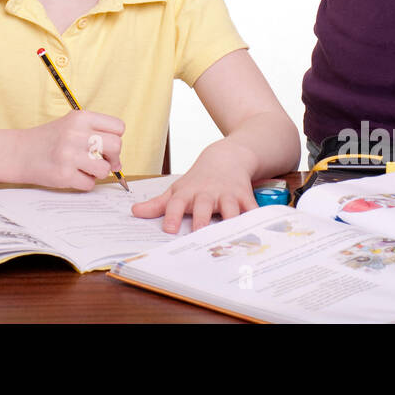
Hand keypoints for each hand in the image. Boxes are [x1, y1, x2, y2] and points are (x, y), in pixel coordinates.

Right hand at [17, 111, 123, 191]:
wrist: (19, 152)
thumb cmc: (50, 140)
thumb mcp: (72, 125)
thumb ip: (97, 136)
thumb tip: (118, 163)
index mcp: (80, 117)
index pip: (118, 127)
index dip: (115, 138)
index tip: (106, 145)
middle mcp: (75, 134)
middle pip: (116, 146)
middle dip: (113, 157)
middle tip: (101, 160)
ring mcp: (69, 155)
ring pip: (105, 169)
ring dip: (97, 172)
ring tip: (83, 168)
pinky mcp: (63, 174)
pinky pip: (90, 184)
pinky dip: (84, 183)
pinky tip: (72, 175)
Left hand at [131, 140, 258, 232]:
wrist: (226, 158)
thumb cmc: (198, 180)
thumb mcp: (177, 189)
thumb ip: (157, 204)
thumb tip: (134, 213)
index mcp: (188, 193)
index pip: (176, 203)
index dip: (172, 215)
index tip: (168, 229)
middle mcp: (208, 194)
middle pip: (204, 206)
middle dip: (202, 220)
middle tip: (200, 235)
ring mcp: (227, 195)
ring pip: (230, 209)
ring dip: (231, 221)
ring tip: (232, 236)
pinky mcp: (245, 197)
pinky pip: (252, 209)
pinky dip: (257, 219)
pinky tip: (260, 231)